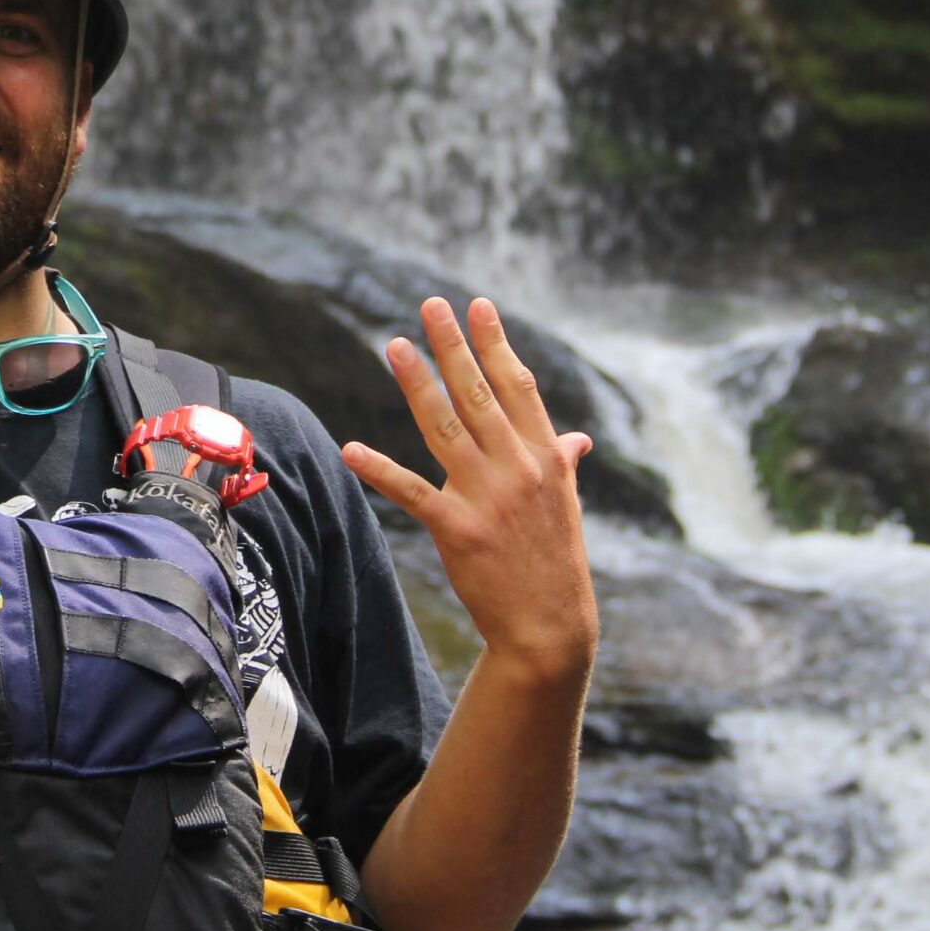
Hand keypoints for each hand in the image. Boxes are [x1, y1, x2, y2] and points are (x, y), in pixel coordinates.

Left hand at [343, 297, 597, 687]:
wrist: (550, 625)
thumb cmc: (554, 559)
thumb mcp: (565, 504)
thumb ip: (562, 462)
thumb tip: (578, 439)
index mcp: (546, 456)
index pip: (518, 386)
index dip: (496, 343)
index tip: (477, 306)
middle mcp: (520, 469)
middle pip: (479, 394)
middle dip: (453, 346)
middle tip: (430, 305)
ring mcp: (489, 498)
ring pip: (445, 428)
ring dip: (416, 384)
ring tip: (394, 345)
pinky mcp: (458, 531)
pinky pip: (412, 491)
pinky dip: (379, 469)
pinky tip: (351, 448)